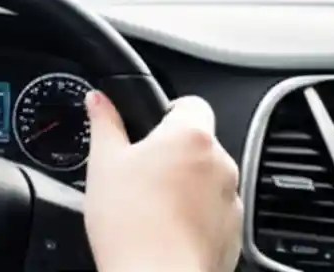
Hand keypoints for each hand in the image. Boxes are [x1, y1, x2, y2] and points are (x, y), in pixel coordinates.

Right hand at [83, 92, 242, 271]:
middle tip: (142, 174)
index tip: (150, 129)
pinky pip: (214, 214)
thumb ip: (104, 123)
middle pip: (198, 145)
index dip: (168, 112)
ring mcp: (231, 199)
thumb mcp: (104, 164)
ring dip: (187, 187)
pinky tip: (167, 229)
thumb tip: (99, 101)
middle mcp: (220, 163)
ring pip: (207, 181)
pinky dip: (196, 217)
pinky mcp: (234, 232)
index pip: (190, 103)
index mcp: (190, 136)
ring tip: (152, 207)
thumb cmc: (131, 224)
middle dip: (174, 155)